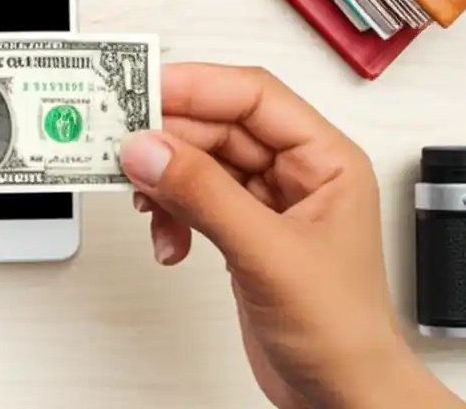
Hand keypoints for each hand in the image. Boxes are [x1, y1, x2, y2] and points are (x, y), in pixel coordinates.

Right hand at [119, 64, 464, 408]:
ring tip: (146, 202)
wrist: (342, 396)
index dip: (197, 86)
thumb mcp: (268, 254)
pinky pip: (195, 200)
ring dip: (167, 182)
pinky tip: (167, 241)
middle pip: (219, 126)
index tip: (143, 89)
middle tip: (123, 146)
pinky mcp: (243, 233)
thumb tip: (150, 149)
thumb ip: (205, 196)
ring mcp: (268, 203)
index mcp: (325, 159)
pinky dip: (172, 215)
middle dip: (170, 138)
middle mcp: (298, 174)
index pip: (253, 97)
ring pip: (201, 163)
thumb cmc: (342, 332)